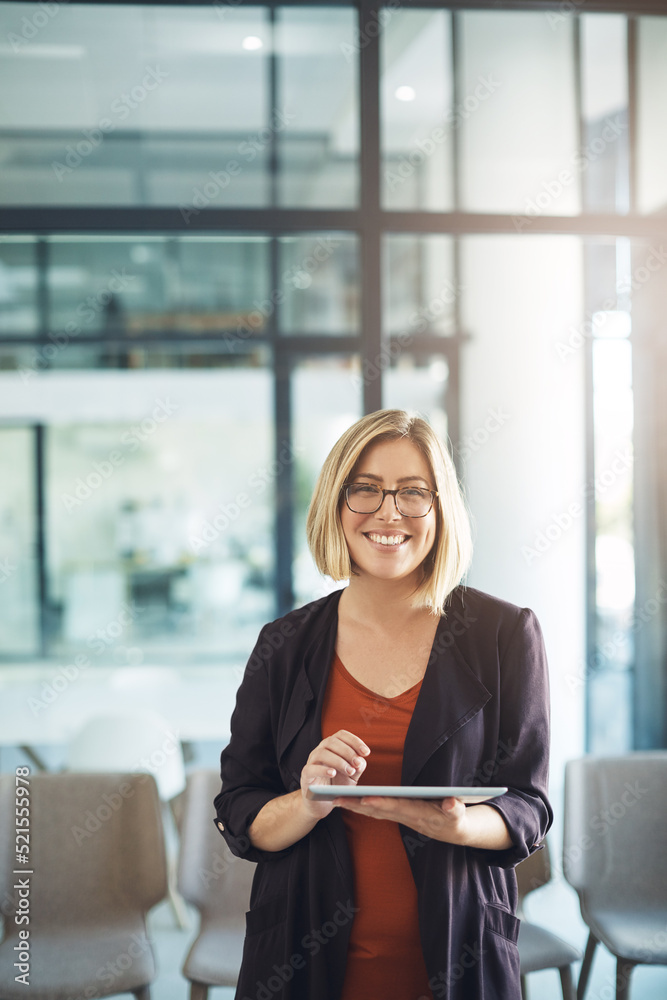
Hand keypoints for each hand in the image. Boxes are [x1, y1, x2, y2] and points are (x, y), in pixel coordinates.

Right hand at [301, 729, 370, 819]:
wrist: (322, 802)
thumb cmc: (338, 785)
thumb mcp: (352, 775)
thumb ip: (358, 766)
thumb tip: (360, 760)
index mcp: (333, 746)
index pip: (342, 735)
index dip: (355, 741)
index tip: (366, 752)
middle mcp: (321, 750)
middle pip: (332, 742)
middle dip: (348, 752)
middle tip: (357, 764)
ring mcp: (312, 761)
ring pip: (322, 753)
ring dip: (338, 761)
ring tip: (350, 771)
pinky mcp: (306, 775)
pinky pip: (311, 769)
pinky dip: (323, 770)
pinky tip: (333, 773)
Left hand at [332, 794, 468, 843]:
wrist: (454, 830)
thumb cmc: (455, 819)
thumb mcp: (459, 814)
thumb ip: (455, 808)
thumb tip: (451, 803)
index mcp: (418, 813)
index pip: (396, 807)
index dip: (380, 803)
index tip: (364, 798)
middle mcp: (405, 816)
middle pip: (377, 810)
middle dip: (357, 805)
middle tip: (337, 798)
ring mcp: (400, 817)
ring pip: (374, 812)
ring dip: (355, 806)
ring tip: (336, 798)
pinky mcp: (399, 815)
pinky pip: (377, 811)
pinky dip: (364, 807)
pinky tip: (352, 801)